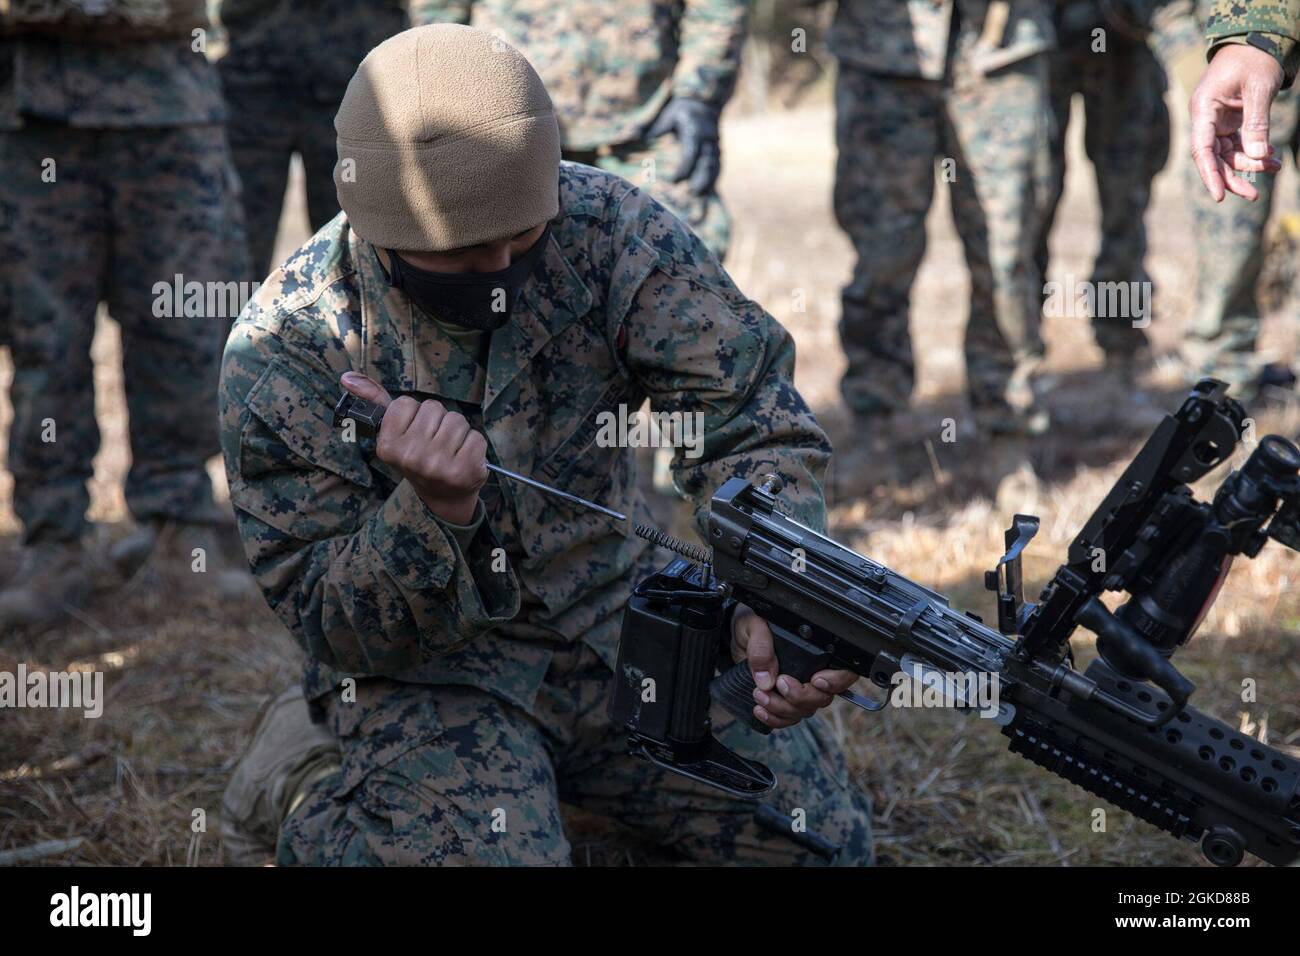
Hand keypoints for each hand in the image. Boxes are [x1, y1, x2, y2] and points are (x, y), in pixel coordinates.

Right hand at [340, 371, 487, 524]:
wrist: (444, 496)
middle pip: (434, 408)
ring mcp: (437, 465)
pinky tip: (465, 459)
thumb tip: (347, 376)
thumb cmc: (418, 457)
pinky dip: (474, 445)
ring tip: (450, 450)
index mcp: (387, 446)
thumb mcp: (394, 431)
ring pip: (457, 421)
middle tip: (435, 443)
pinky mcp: (463, 471)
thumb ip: (374, 402)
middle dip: (438, 421)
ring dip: (458, 432)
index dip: (414, 414)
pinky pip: (476, 437)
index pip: (406, 403)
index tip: (414, 432)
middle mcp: (410, 457)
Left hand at [645, 97, 721, 196]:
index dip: (684, 167)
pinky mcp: (717, 151)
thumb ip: (651, 127)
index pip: (691, 152)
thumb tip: (631, 135)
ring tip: (699, 196)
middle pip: (706, 162)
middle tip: (692, 193)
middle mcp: (707, 139)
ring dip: (708, 181)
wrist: (702, 103)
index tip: (675, 180)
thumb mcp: (665, 116)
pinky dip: (713, 179)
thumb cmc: (678, 112)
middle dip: (700, 178)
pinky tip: (707, 192)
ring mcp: (714, 145)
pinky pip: (718, 167)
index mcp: (694, 130)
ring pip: (714, 166)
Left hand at [730, 604, 856, 729]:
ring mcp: (800, 689)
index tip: (815, 680)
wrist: (735, 637)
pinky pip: (788, 719)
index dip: (836, 681)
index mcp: (816, 649)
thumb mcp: (754, 626)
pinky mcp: (785, 701)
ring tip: (759, 694)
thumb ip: (762, 647)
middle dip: (800, 697)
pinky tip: (760, 710)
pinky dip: (774, 719)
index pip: (843, 671)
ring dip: (782, 709)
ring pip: (805, 711)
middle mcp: (813, 672)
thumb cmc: (751, 625)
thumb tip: (767, 680)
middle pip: (823, 697)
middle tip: (778, 683)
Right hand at [1190, 44, 1283, 201]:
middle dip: (1233, 178)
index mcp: (1203, 110)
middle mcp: (1206, 120)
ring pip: (1228, 155)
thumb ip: (1257, 123)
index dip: (1210, 175)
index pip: (1202, 150)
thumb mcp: (1259, 89)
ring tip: (1276, 168)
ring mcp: (1216, 123)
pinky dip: (1255, 153)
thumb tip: (1259, 155)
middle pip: (1214, 159)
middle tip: (1254, 195)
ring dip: (1250, 165)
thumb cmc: (1253, 61)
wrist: (1254, 44)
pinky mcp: (1229, 124)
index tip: (1219, 197)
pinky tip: (1273, 158)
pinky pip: (1239, 146)